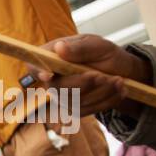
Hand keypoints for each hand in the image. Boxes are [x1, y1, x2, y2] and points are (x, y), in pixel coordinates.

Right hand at [29, 34, 150, 117]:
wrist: (121, 72)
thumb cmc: (105, 55)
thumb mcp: (99, 45)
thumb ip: (80, 48)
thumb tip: (59, 48)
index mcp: (52, 57)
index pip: (34, 65)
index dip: (37, 71)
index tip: (49, 75)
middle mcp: (52, 79)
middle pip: (58, 88)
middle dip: (85, 83)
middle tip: (107, 77)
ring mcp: (61, 96)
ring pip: (76, 101)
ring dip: (102, 92)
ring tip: (119, 80)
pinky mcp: (74, 109)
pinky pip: (88, 110)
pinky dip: (107, 100)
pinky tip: (118, 90)